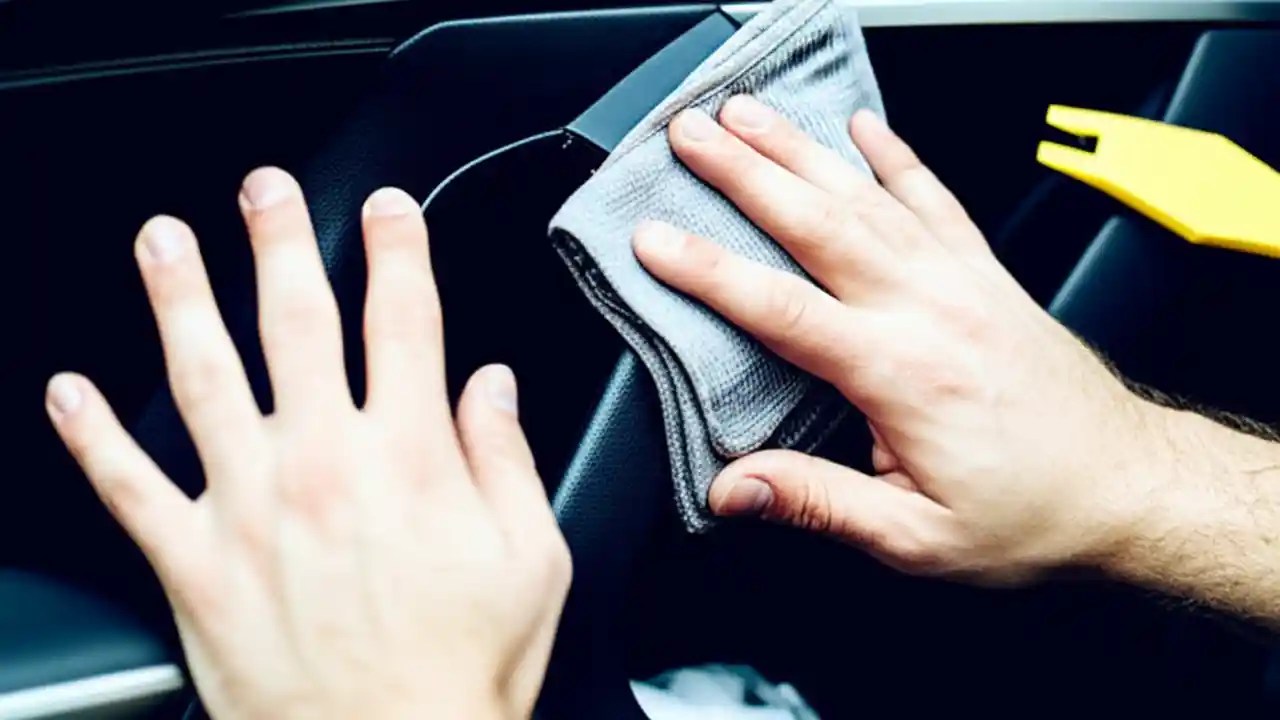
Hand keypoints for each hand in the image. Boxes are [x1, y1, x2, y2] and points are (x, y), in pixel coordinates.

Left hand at [45, 168, 570, 718]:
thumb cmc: (461, 671)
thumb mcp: (531, 560)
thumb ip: (507, 460)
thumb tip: (491, 387)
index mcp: (410, 459)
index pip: (403, 322)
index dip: (396, 251)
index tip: (386, 210)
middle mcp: (323, 464)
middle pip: (296, 324)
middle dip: (281, 244)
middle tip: (263, 191)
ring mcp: (250, 508)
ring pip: (204, 378)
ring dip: (180, 301)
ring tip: (163, 244)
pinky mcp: (195, 562)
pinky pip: (128, 486)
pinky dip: (91, 436)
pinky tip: (68, 392)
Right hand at [633, 97, 1166, 585]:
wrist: (1128, 488)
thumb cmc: (1028, 515)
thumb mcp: (914, 538)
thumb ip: (817, 503)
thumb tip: (733, 487)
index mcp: (900, 373)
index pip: (780, 307)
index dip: (707, 270)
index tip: (652, 239)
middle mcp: (929, 309)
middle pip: (819, 222)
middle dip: (745, 172)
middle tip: (689, 136)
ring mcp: (961, 282)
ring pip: (868, 196)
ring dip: (801, 149)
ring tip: (748, 115)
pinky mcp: (987, 276)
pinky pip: (935, 198)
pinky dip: (896, 158)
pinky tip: (864, 128)